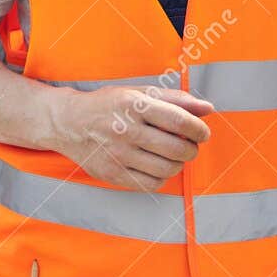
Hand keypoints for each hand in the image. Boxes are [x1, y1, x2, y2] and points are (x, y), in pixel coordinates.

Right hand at [49, 85, 212, 191]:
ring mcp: (118, 155)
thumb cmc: (109, 105)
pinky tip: (158, 166)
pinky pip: (151, 184)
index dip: (198, 129)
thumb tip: (208, 108)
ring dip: (178, 164)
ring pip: (167, 168)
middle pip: (176, 148)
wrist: (69, 123)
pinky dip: (162, 177)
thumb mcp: (139, 93)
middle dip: (191, 149)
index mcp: (134, 105)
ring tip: (173, 155)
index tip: (202, 133)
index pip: (179, 120)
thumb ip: (175, 99)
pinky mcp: (113, 174)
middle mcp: (126, 130)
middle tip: (189, 145)